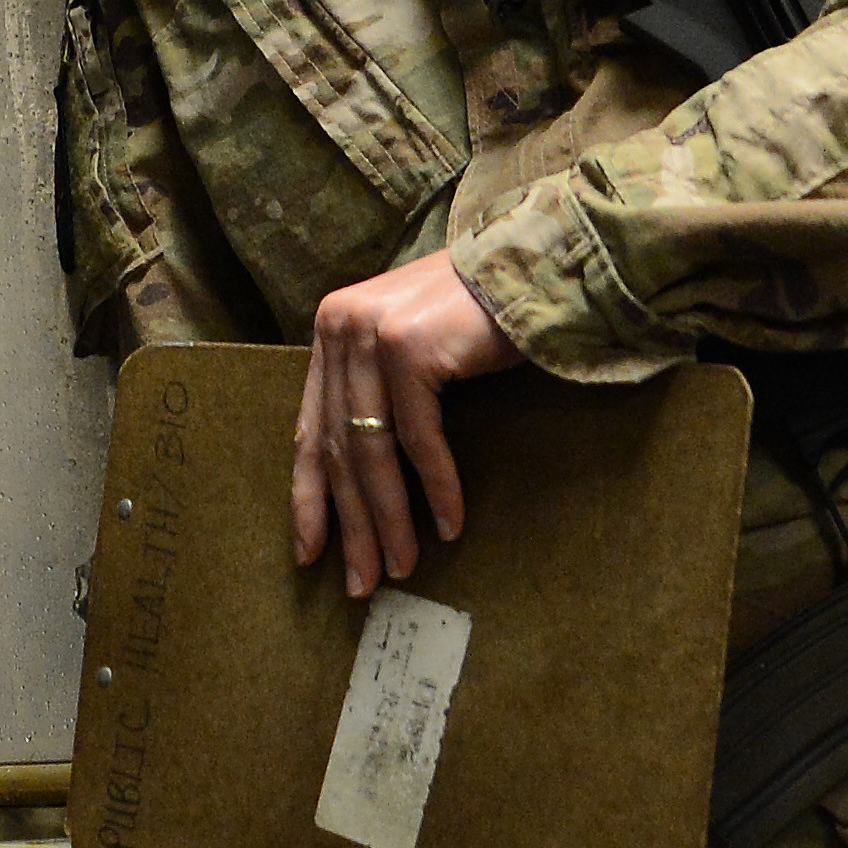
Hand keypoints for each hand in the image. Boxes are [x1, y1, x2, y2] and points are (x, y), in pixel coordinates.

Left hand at [295, 251, 521, 596]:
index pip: (312, 428)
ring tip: (401, 567)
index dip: (310, 495)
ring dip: (390, 519)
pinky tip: (447, 526)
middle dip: (352, 523)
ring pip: (372, 450)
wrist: (536, 265)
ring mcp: (372, 334)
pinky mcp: (410, 348)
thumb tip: (360, 478)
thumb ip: (378, 393)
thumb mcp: (413, 351)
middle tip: (359, 582)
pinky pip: (419, 439)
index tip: (311, 551)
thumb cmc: (480, 316)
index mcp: (333, 329)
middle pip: (339, 447)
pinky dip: (435, 488)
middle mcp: (340, 327)